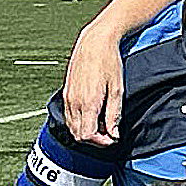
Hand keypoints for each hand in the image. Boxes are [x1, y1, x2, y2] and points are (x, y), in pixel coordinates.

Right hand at [63, 28, 128, 144]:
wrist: (94, 43)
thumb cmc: (109, 63)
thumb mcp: (118, 90)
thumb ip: (114, 115)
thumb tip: (113, 134)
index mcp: (87, 102)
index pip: (87, 135)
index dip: (101, 142)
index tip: (113, 138)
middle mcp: (74, 102)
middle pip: (78, 134)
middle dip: (95, 139)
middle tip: (110, 133)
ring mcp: (68, 97)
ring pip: (72, 126)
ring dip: (87, 130)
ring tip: (103, 124)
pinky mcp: (67, 92)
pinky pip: (69, 115)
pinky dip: (80, 121)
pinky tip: (94, 115)